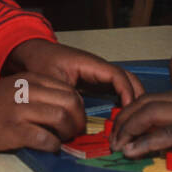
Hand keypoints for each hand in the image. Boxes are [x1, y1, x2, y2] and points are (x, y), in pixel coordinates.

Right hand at [0, 72, 85, 151]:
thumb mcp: (19, 87)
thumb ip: (42, 93)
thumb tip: (69, 108)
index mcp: (32, 80)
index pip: (68, 90)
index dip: (78, 106)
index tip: (77, 117)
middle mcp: (28, 92)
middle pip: (69, 102)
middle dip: (78, 119)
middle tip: (76, 130)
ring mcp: (21, 111)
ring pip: (60, 118)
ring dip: (68, 132)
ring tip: (63, 138)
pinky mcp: (14, 131)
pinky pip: (44, 138)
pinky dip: (53, 145)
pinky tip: (50, 146)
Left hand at [4, 39, 143, 104]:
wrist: (32, 53)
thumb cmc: (40, 62)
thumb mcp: (50, 79)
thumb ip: (65, 96)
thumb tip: (80, 116)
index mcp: (89, 63)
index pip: (116, 75)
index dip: (125, 91)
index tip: (128, 109)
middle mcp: (98, 67)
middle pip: (127, 77)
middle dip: (136, 94)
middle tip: (139, 116)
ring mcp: (97, 73)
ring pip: (124, 82)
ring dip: (132, 97)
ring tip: (136, 118)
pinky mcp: (94, 80)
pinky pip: (115, 88)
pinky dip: (123, 98)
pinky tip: (123, 114)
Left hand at [109, 81, 171, 156]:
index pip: (151, 97)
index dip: (132, 109)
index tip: (122, 123)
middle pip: (143, 103)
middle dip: (123, 120)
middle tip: (113, 137)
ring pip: (148, 115)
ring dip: (127, 130)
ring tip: (117, 145)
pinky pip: (165, 134)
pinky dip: (144, 142)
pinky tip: (132, 151)